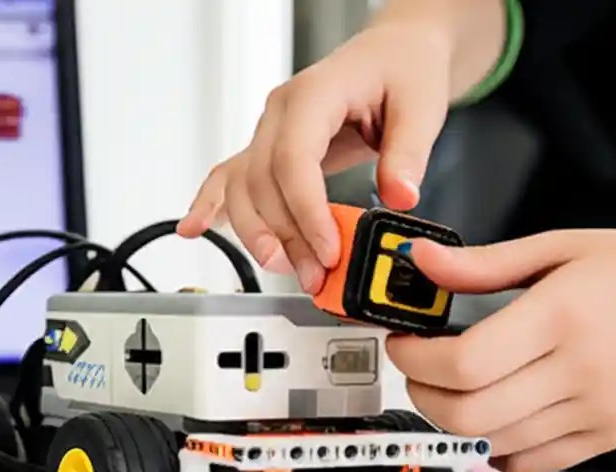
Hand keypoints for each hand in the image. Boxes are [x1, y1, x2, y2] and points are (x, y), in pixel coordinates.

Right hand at [175, 21, 452, 292]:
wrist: (393, 54)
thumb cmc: (402, 70)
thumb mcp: (422, 106)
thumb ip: (408, 154)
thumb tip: (399, 197)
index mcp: (314, 94)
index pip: (292, 160)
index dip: (306, 212)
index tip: (328, 250)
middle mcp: (281, 113)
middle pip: (263, 183)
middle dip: (286, 236)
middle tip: (316, 273)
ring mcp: (269, 131)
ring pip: (243, 190)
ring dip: (260, 235)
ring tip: (288, 268)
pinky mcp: (269, 149)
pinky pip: (229, 176)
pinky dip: (210, 204)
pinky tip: (194, 228)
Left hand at [386, 229, 615, 471]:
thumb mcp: (561, 248)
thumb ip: (483, 264)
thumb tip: (422, 262)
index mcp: (561, 317)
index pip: (464, 362)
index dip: (415, 359)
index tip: (403, 343)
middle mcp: (577, 372)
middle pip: (468, 414)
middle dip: (420, 396)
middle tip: (416, 370)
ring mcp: (592, 412)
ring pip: (492, 443)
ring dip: (452, 421)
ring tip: (450, 389)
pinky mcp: (603, 439)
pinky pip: (529, 464)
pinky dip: (494, 448)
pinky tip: (491, 416)